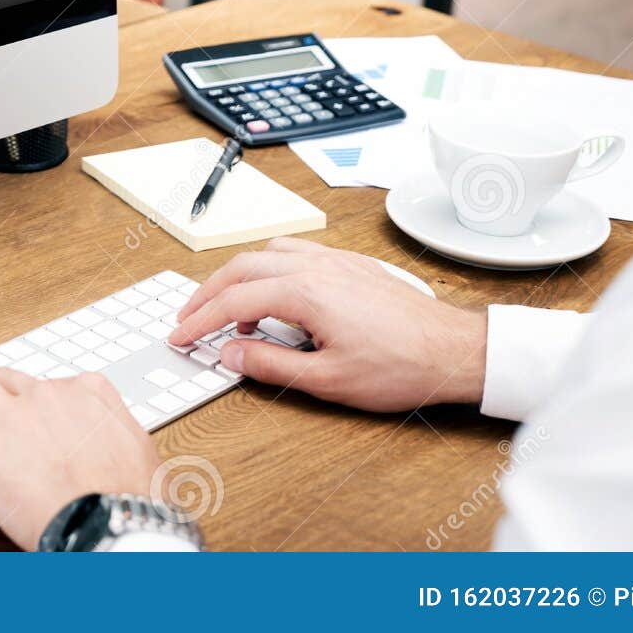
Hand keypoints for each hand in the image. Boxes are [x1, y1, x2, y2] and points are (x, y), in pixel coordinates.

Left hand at [0, 368, 162, 549]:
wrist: (114, 528)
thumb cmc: (131, 501)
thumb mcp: (139, 445)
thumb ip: (113, 424)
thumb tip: (103, 433)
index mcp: (86, 391)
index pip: (45, 383)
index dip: (30, 413)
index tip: (31, 441)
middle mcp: (47, 395)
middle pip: (1, 377)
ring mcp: (12, 418)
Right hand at [166, 238, 486, 411]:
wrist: (452, 351)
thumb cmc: (400, 366)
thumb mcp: (327, 380)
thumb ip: (270, 365)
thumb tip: (230, 352)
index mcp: (304, 293)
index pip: (234, 302)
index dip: (199, 320)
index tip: (180, 336)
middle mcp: (316, 267)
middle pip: (242, 268)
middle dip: (208, 292)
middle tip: (189, 318)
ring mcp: (335, 261)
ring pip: (268, 253)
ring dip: (240, 276)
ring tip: (230, 309)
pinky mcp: (352, 265)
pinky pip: (297, 252)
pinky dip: (271, 267)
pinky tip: (276, 292)